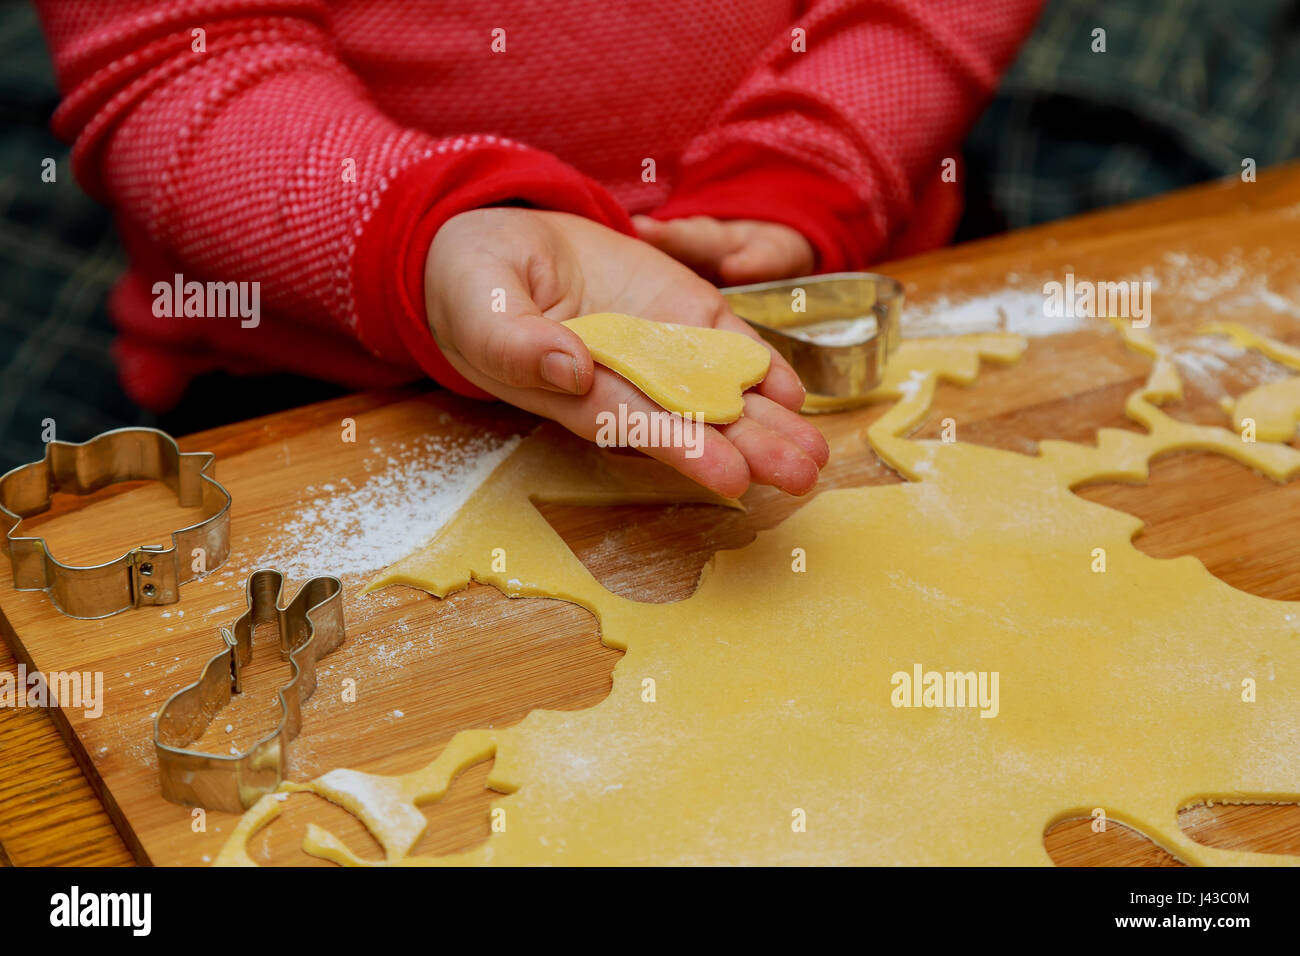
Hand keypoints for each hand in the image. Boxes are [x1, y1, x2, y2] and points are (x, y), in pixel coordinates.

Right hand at [424, 207, 827, 496]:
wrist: (499, 242)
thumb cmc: (475, 287)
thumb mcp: (480, 307)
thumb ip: (514, 341)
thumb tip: (569, 369)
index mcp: (575, 391)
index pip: (636, 426)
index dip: (682, 451)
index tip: (728, 476)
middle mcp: (627, 381)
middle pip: (694, 422)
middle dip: (747, 449)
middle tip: (797, 476)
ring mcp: (660, 350)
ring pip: (722, 393)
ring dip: (770, 424)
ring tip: (814, 456)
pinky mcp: (681, 315)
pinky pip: (727, 344)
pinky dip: (762, 368)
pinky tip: (796, 394)